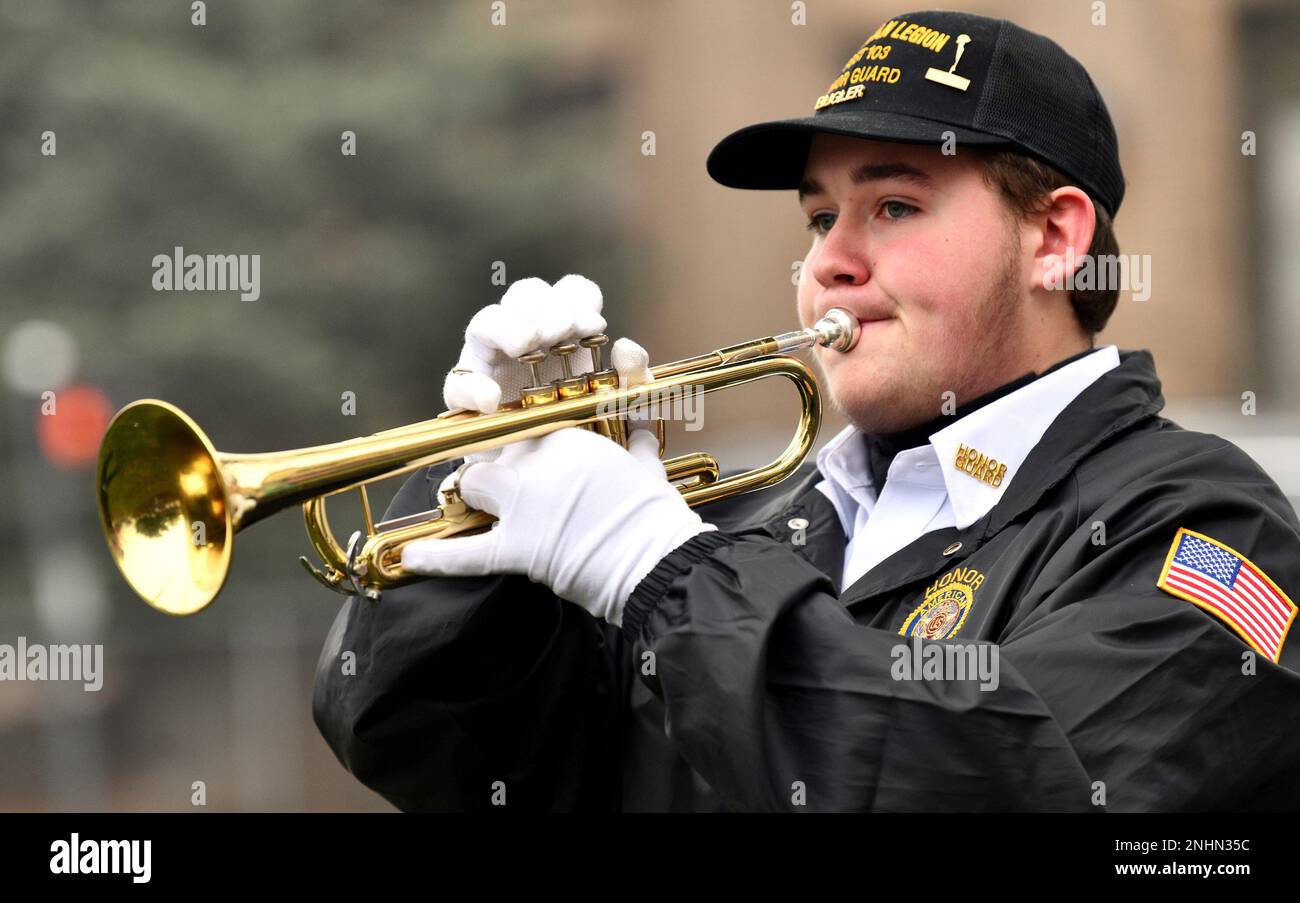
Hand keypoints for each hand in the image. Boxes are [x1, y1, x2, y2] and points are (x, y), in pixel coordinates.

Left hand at [401, 427, 715, 625]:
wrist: (659, 560)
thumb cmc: (655, 513)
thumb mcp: (645, 462)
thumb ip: (634, 435)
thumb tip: (638, 423)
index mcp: (568, 434)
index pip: (528, 424)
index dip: (530, 441)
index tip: (538, 453)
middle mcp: (539, 460)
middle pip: (497, 449)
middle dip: (503, 465)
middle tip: (523, 484)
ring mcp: (524, 503)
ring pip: (475, 483)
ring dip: (478, 493)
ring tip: (481, 503)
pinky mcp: (518, 549)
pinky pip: (466, 554)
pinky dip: (436, 558)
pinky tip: (409, 556)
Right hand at [444, 275, 648, 462]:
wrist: (548, 488)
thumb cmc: (584, 436)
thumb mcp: (617, 408)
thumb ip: (630, 379)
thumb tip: (628, 347)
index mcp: (564, 332)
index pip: (568, 292)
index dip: (579, 299)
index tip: (594, 326)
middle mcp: (524, 337)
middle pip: (525, 294)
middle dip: (545, 307)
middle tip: (562, 332)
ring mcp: (489, 361)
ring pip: (486, 321)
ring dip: (509, 326)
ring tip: (526, 346)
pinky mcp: (465, 396)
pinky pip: (459, 381)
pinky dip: (473, 386)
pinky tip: (494, 400)